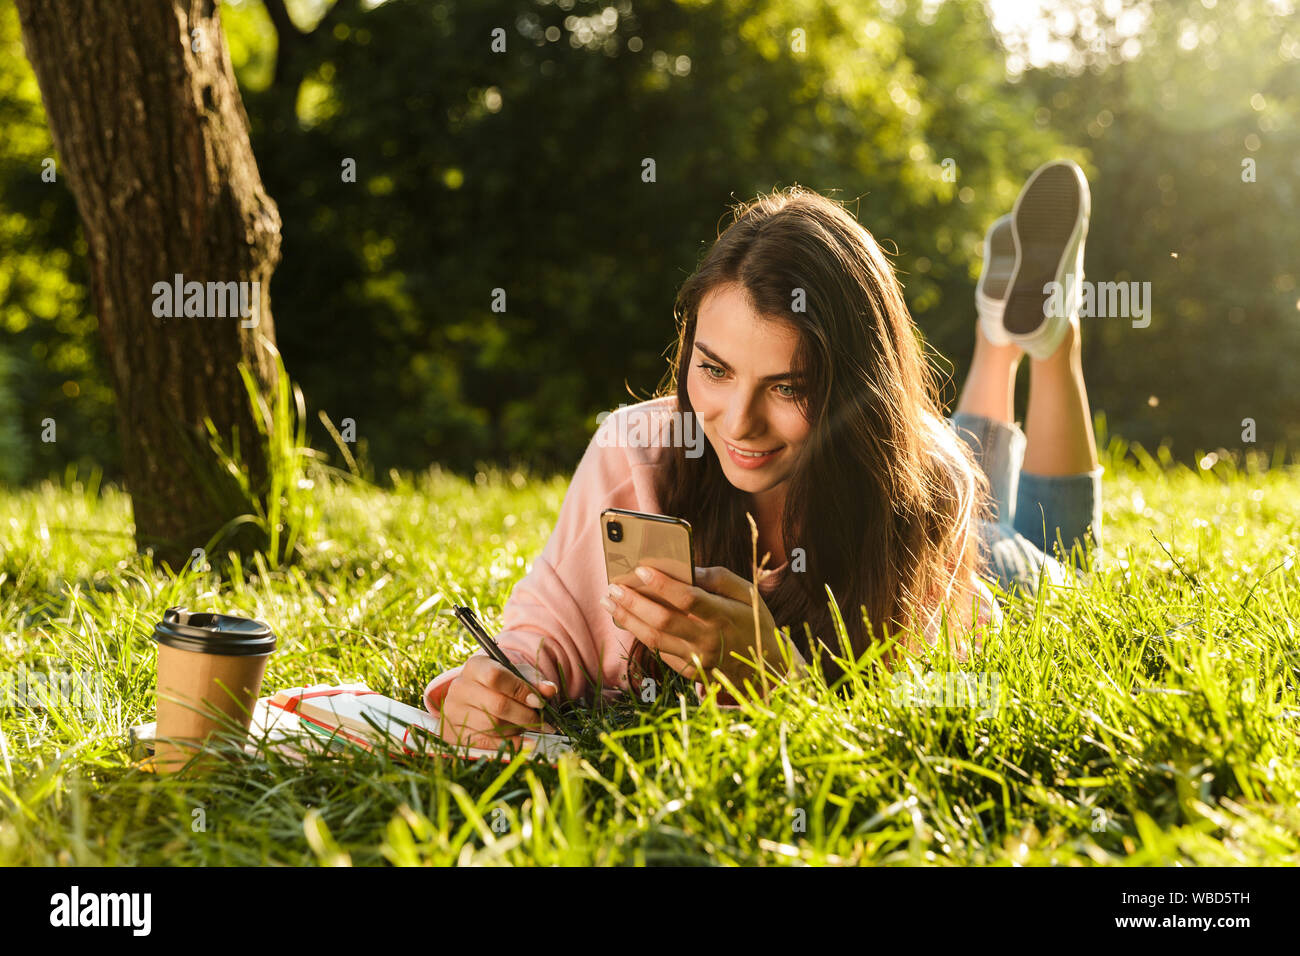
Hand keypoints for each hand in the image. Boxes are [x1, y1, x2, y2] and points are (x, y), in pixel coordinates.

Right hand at [438, 654, 559, 750]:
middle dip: (526, 716)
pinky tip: (526, 744)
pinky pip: (485, 742)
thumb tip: (550, 689)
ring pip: (492, 725)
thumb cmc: (502, 683)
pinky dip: (509, 745)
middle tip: (545, 723)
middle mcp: (460, 687)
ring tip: (531, 728)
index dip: (521, 690)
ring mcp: (454, 710)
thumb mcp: (518, 675)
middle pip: (497, 705)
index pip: (496, 677)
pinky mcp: (453, 732)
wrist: (477, 696)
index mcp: (475, 666)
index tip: (540, 702)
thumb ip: (534, 681)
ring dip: (518, 729)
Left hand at [600, 565, 803, 688]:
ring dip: (628, 619)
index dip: (663, 584)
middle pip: (663, 621)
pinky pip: (660, 653)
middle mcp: (708, 639)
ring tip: (609, 602)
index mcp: (724, 615)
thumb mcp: (747, 593)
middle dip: (633, 602)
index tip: (641, 569)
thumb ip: (718, 578)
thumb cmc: (753, 621)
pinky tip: (627, 620)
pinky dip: (641, 635)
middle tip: (613, 587)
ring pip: (654, 640)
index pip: (688, 599)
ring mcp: (698, 659)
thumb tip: (688, 567)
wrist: (766, 668)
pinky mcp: (690, 672)